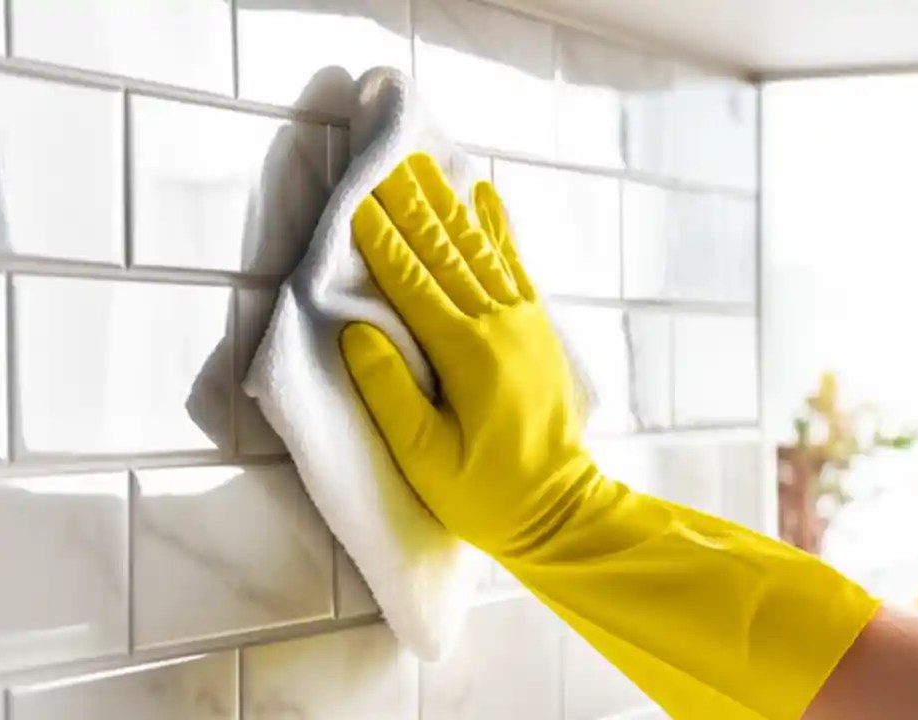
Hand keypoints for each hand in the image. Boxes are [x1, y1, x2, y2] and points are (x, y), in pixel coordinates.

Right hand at [340, 153, 599, 556]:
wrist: (562, 510)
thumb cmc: (486, 495)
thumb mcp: (425, 459)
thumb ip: (389, 394)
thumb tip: (356, 332)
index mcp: (467, 355)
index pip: (413, 285)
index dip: (383, 243)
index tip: (356, 201)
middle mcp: (500, 325)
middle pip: (448, 253)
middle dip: (414, 206)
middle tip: (386, 160)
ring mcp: (526, 322)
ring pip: (481, 249)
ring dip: (449, 206)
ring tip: (425, 166)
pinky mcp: (540, 329)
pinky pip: (516, 265)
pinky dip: (499, 228)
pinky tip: (487, 196)